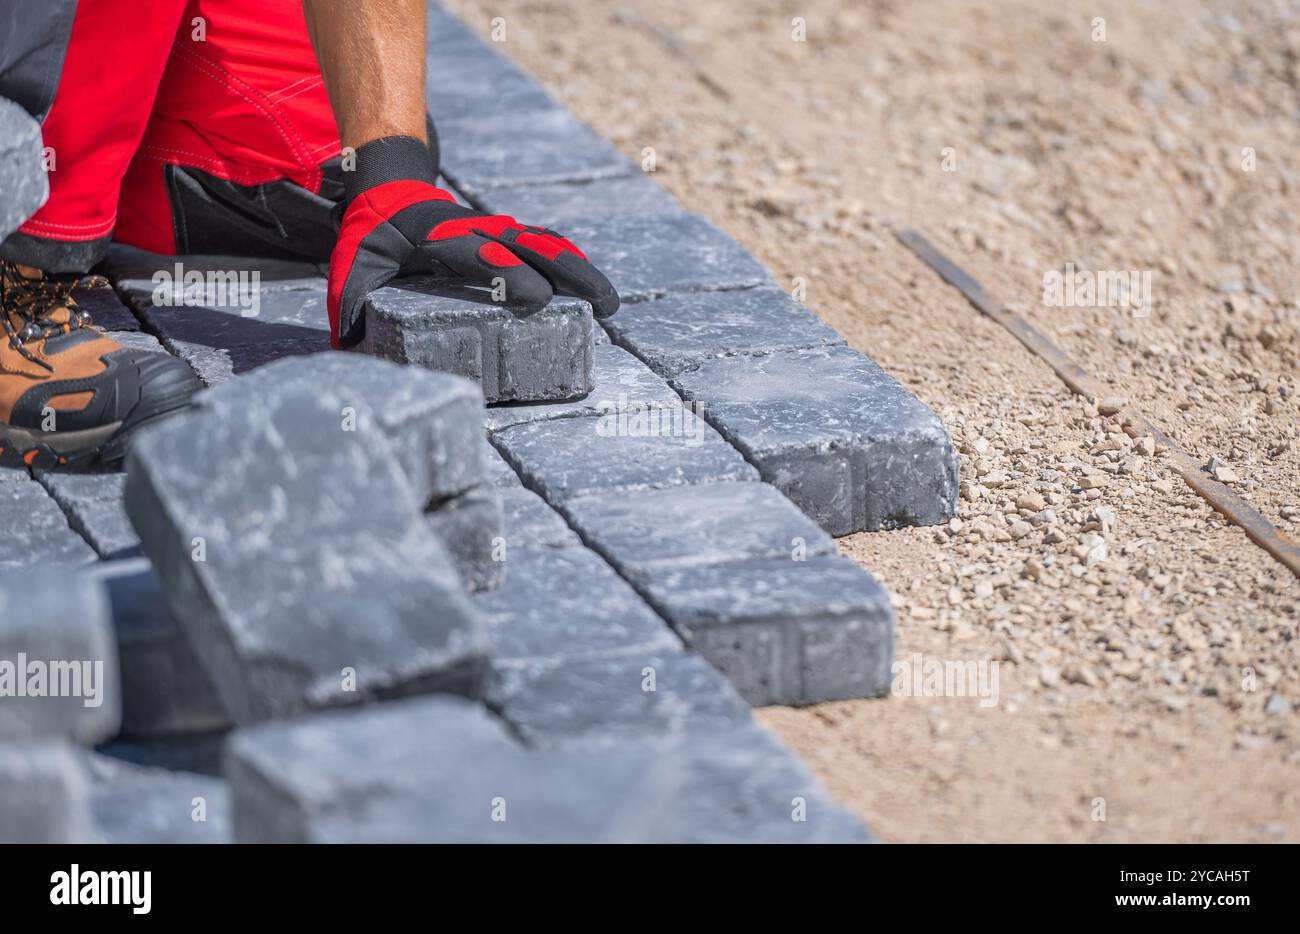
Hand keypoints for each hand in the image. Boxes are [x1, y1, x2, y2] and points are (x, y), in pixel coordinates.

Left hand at [327, 135, 617, 346]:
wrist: (391, 188)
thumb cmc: (374, 234)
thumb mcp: (353, 263)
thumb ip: (350, 301)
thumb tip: (350, 349)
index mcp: (445, 239)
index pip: (484, 256)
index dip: (512, 274)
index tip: (539, 298)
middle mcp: (481, 231)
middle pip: (535, 247)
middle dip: (572, 275)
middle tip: (604, 306)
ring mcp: (500, 231)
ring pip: (549, 245)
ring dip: (583, 272)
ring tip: (613, 305)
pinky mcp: (510, 236)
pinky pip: (548, 246)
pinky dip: (575, 265)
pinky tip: (597, 292)